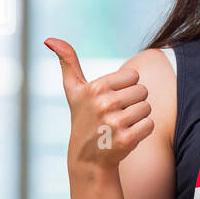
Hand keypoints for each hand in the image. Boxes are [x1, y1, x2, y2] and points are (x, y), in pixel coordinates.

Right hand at [45, 38, 152, 174]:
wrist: (87, 159)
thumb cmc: (83, 118)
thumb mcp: (73, 90)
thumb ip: (68, 62)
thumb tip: (50, 39)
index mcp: (95, 88)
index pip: (134, 76)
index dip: (126, 87)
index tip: (112, 98)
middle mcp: (104, 103)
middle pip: (143, 91)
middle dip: (133, 102)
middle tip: (117, 114)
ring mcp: (115, 122)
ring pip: (147, 108)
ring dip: (138, 117)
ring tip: (121, 125)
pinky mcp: (126, 140)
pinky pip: (149, 124)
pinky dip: (143, 130)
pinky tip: (127, 135)